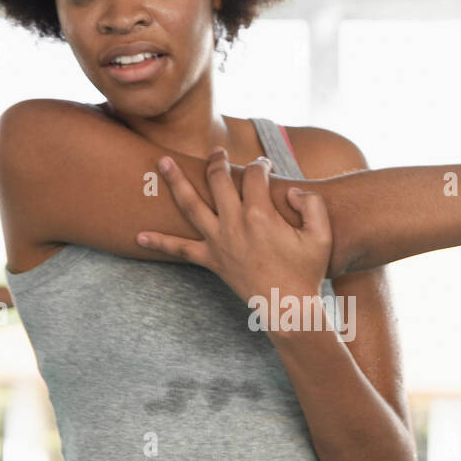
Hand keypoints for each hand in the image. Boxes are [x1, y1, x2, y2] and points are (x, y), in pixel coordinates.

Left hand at [137, 147, 332, 305]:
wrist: (288, 308)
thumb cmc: (307, 271)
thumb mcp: (321, 235)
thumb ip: (312, 204)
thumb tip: (294, 189)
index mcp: (260, 215)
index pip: (254, 176)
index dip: (261, 165)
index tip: (265, 167)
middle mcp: (234, 225)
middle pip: (218, 181)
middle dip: (217, 162)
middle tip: (216, 152)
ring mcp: (219, 243)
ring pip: (190, 205)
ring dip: (175, 182)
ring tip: (161, 162)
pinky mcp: (211, 261)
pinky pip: (180, 250)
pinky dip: (160, 243)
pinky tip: (139, 237)